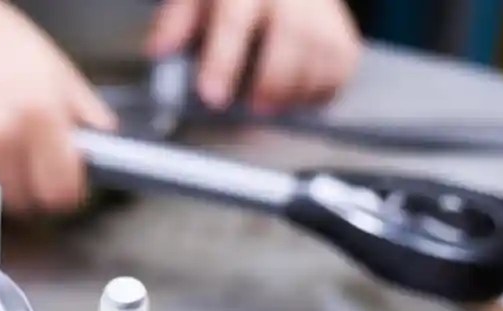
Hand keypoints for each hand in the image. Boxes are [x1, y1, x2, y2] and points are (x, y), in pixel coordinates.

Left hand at [147, 0, 362, 112]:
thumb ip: (176, 24)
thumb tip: (158, 50)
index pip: (234, 22)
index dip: (223, 62)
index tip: (212, 96)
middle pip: (291, 35)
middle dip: (273, 79)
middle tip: (255, 109)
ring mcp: (320, 9)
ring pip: (324, 47)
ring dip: (301, 88)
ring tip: (275, 108)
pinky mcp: (340, 27)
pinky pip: (343, 59)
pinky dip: (326, 87)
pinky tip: (304, 100)